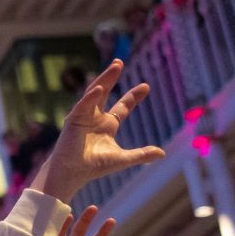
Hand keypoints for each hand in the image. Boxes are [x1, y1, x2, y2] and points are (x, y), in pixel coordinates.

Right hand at [31, 60, 164, 202]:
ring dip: (104, 79)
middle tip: (119, 61)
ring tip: (115, 66)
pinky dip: (90, 97)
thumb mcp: (123, 159)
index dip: (133, 97)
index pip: (122, 107)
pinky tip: (99, 89)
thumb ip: (141, 154)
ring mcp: (83, 116)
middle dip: (112, 76)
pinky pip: (83, 105)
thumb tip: (162, 154)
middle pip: (105, 92)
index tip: (145, 87)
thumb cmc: (93, 166)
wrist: (73, 174)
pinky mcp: (73, 120)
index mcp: (106, 125)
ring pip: (94, 92)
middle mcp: (95, 117)